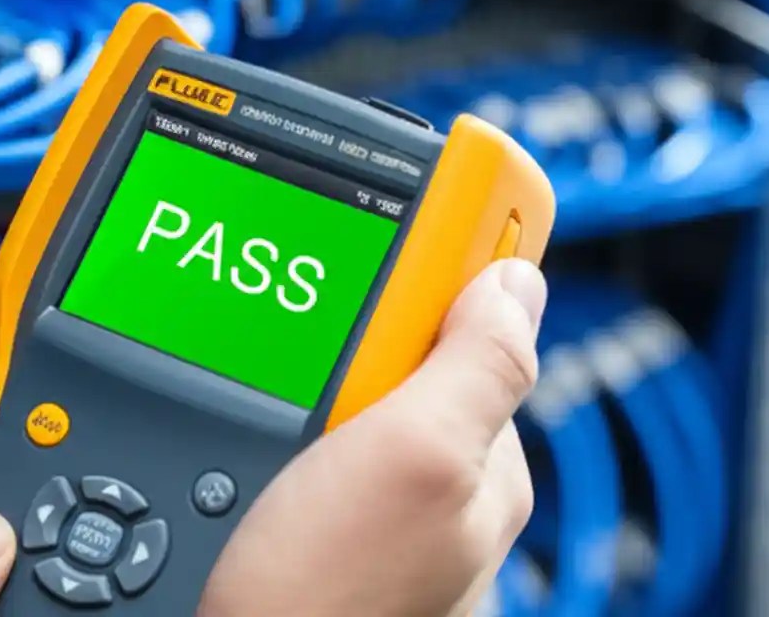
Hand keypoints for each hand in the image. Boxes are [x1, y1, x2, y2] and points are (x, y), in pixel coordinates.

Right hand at [198, 258, 545, 616]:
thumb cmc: (321, 599)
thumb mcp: (416, 466)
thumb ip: (477, 371)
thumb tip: (516, 277)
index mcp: (484, 458)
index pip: (490, 317)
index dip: (460, 252)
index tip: (425, 192)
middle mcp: (438, 478)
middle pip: (406, 346)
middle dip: (358, 328)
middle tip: (320, 355)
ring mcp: (375, 498)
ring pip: (345, 387)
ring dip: (306, 372)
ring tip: (269, 407)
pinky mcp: (317, 511)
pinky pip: (306, 432)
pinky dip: (277, 415)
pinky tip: (252, 442)